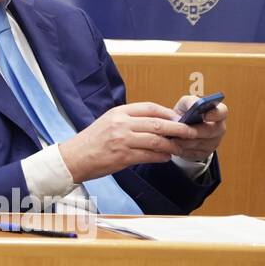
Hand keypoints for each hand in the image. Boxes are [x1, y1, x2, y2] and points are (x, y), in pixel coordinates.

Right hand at [57, 102, 196, 182]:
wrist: (74, 158)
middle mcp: (121, 124)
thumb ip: (129, 121)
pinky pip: (149, 156)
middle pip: (157, 124)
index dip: (167, 113)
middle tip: (190, 132)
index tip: (178, 118)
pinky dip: (161, 157)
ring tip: (179, 148)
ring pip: (156, 141)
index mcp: (118, 112)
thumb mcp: (108, 122)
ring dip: (172, 145)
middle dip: (178, 129)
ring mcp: (122, 140)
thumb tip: (155, 123)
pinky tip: (166, 157)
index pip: (149, 108)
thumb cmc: (91, 141)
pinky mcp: (123, 157)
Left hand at [169, 95, 227, 161]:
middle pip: (210, 131)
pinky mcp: (204, 154)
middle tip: (179, 129)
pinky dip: (181, 148)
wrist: (181, 130)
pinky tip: (173, 144)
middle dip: (193, 130)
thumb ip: (191, 102)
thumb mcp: (186, 104)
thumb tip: (194, 105)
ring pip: (198, 143)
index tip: (205, 115)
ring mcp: (213, 143)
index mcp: (217, 113)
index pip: (222, 112)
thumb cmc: (185, 113)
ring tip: (172, 137)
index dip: (215, 114)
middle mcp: (219, 129)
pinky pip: (192, 152)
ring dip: (184, 141)